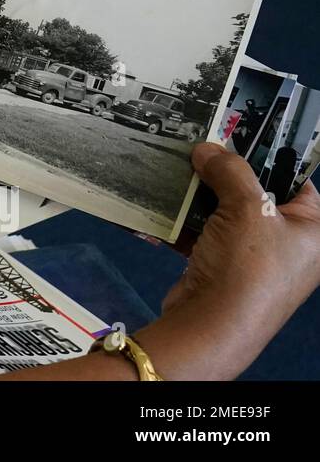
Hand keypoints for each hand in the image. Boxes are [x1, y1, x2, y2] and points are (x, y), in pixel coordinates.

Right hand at [158, 142, 319, 377]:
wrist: (212, 326)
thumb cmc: (249, 267)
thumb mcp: (247, 208)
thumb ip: (229, 171)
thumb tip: (207, 149)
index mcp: (312, 230)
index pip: (295, 180)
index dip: (267, 156)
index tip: (235, 135)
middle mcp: (288, 245)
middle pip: (253, 195)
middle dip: (221, 176)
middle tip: (197, 152)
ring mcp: (252, 259)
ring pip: (222, 214)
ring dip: (195, 199)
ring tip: (171, 175)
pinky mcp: (220, 269)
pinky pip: (201, 237)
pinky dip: (180, 225)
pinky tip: (157, 212)